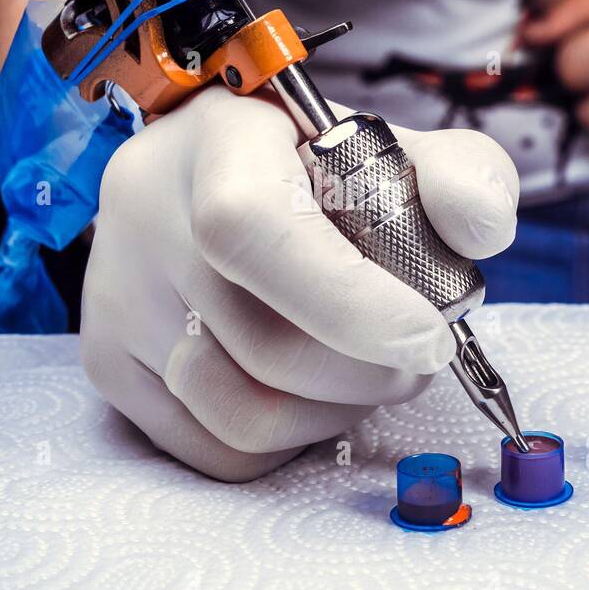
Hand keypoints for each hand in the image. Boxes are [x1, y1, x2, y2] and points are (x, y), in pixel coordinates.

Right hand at [80, 86, 518, 480]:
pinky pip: (212, 448)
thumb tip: (480, 228)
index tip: (427, 338)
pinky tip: (307, 391)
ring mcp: (116, 293)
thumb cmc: (314, 169)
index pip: (251, 229)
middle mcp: (144, 212)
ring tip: (364, 372)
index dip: (347, 302)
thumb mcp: (401, 148)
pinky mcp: (108, 360)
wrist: (213, 175)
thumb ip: (462, 176)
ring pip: (239, 413)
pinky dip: (284, 439)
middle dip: (369, 373)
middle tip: (415, 357)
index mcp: (216, 141)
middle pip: (263, 344)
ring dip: (331, 414)